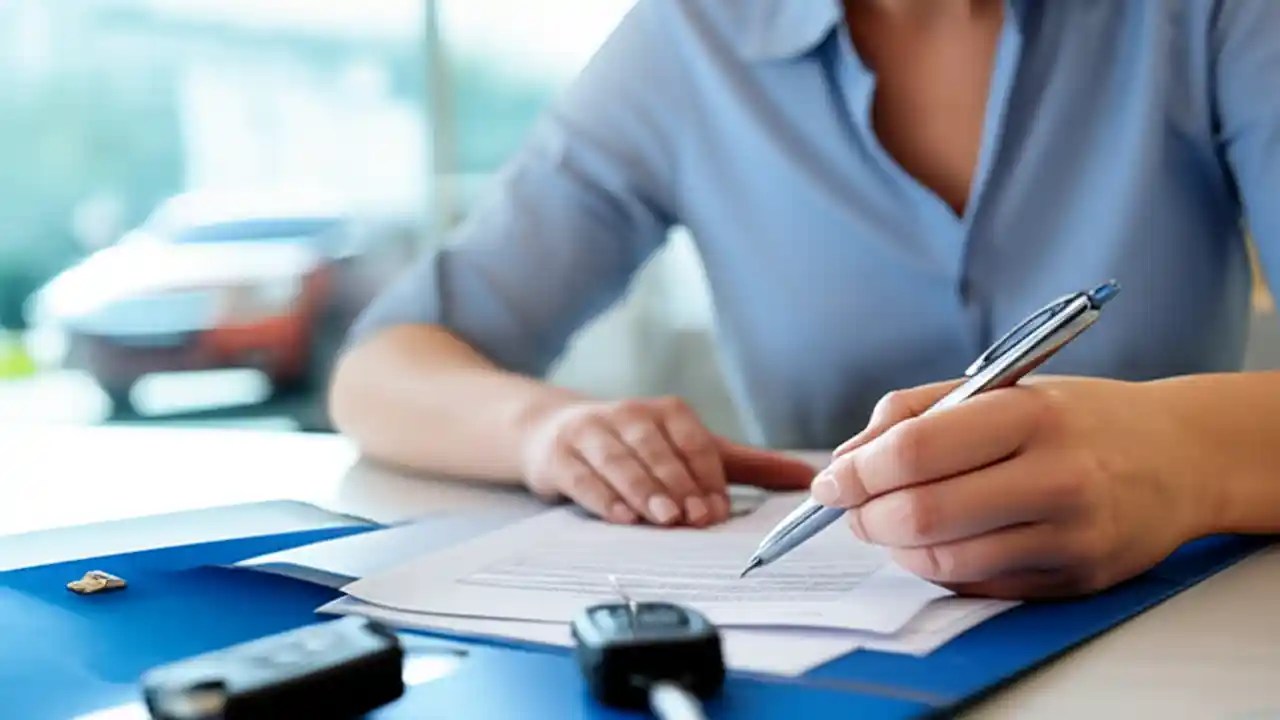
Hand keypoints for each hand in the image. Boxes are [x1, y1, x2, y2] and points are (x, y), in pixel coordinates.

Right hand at [520, 396, 814, 526]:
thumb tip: (806, 477)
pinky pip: (583, 476)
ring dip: (642, 489)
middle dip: (677, 484)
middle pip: (657, 450)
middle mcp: (630, 415)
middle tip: (694, 518)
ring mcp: (592, 432)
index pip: (694, 442)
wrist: (556, 433)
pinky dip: (602, 496)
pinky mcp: (560, 454)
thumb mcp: (689, 451)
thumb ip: (746, 465)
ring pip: (620, 461)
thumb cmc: (637, 448)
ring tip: (662, 518)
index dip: (706, 476)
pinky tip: (620, 517)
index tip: (717, 510)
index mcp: (668, 413)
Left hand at [816, 378, 1212, 597]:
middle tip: (851, 507)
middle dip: (866, 515)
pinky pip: (977, 587)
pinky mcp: (1074, 581)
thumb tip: (845, 462)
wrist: (1179, 458)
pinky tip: (935, 543)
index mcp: (1030, 415)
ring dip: (895, 547)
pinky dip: (937, 569)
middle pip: (922, 514)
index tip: (830, 480)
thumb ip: (914, 413)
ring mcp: (1070, 536)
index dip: (857, 472)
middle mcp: (1057, 477)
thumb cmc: (1074, 418)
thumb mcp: (1000, 387)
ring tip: (889, 523)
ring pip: (944, 562)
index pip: (916, 451)